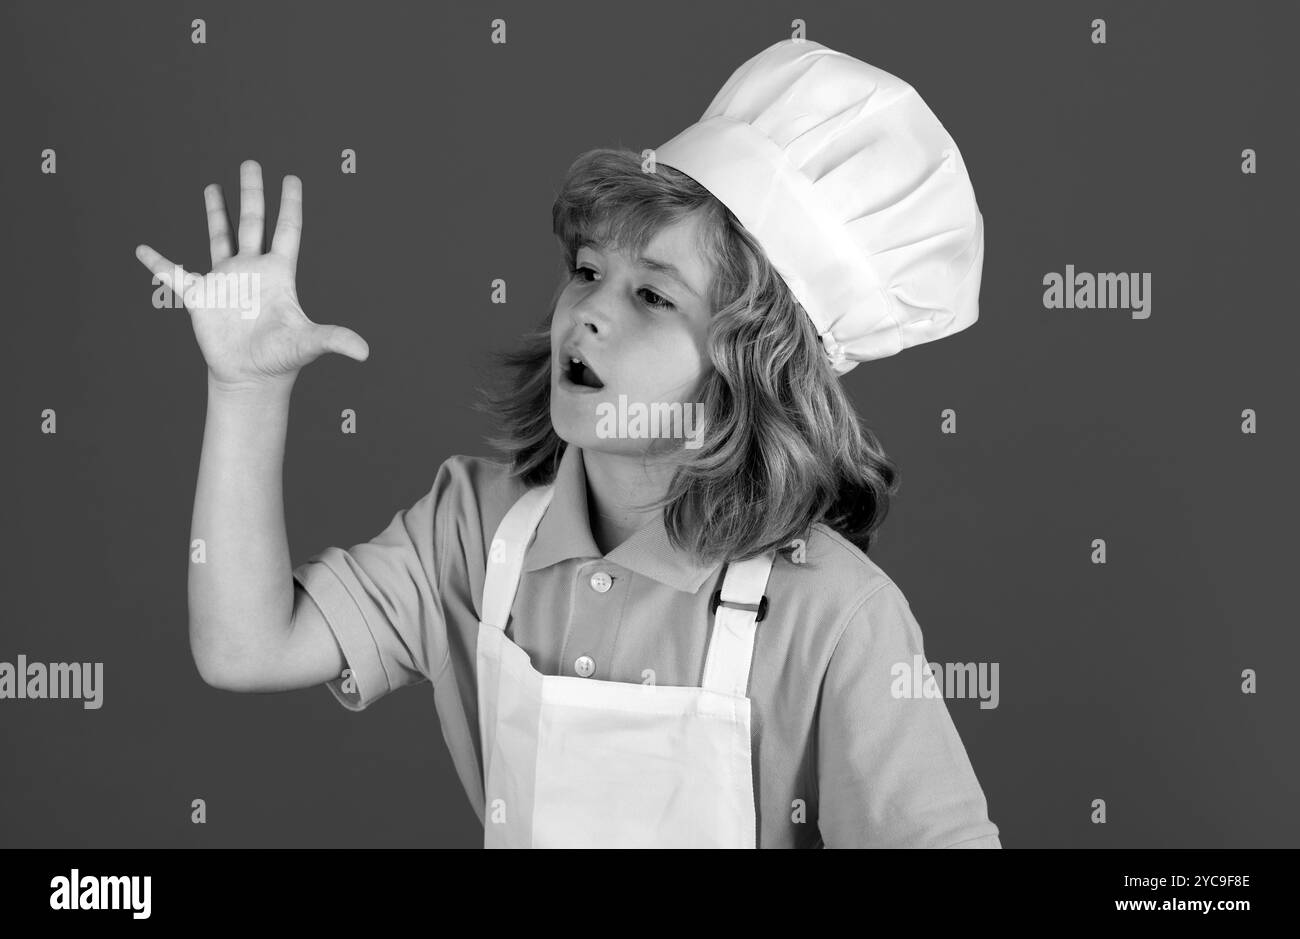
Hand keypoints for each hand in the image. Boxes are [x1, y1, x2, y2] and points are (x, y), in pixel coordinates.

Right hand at [136, 160, 368, 390]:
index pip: (287, 230)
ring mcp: (226, 280)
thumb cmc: (282, 358)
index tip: (292, 178)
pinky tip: (142, 250)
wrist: (252, 377)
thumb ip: (334, 339)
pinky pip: (174, 275)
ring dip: (216, 212)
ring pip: (220, 237)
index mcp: (278, 274)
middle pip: (252, 222)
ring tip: (213, 185)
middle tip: (252, 162)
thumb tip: (365, 353)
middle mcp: (252, 270)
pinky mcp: (201, 297)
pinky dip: (158, 263)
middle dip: (252, 193)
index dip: (290, 204)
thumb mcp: (308, 343)